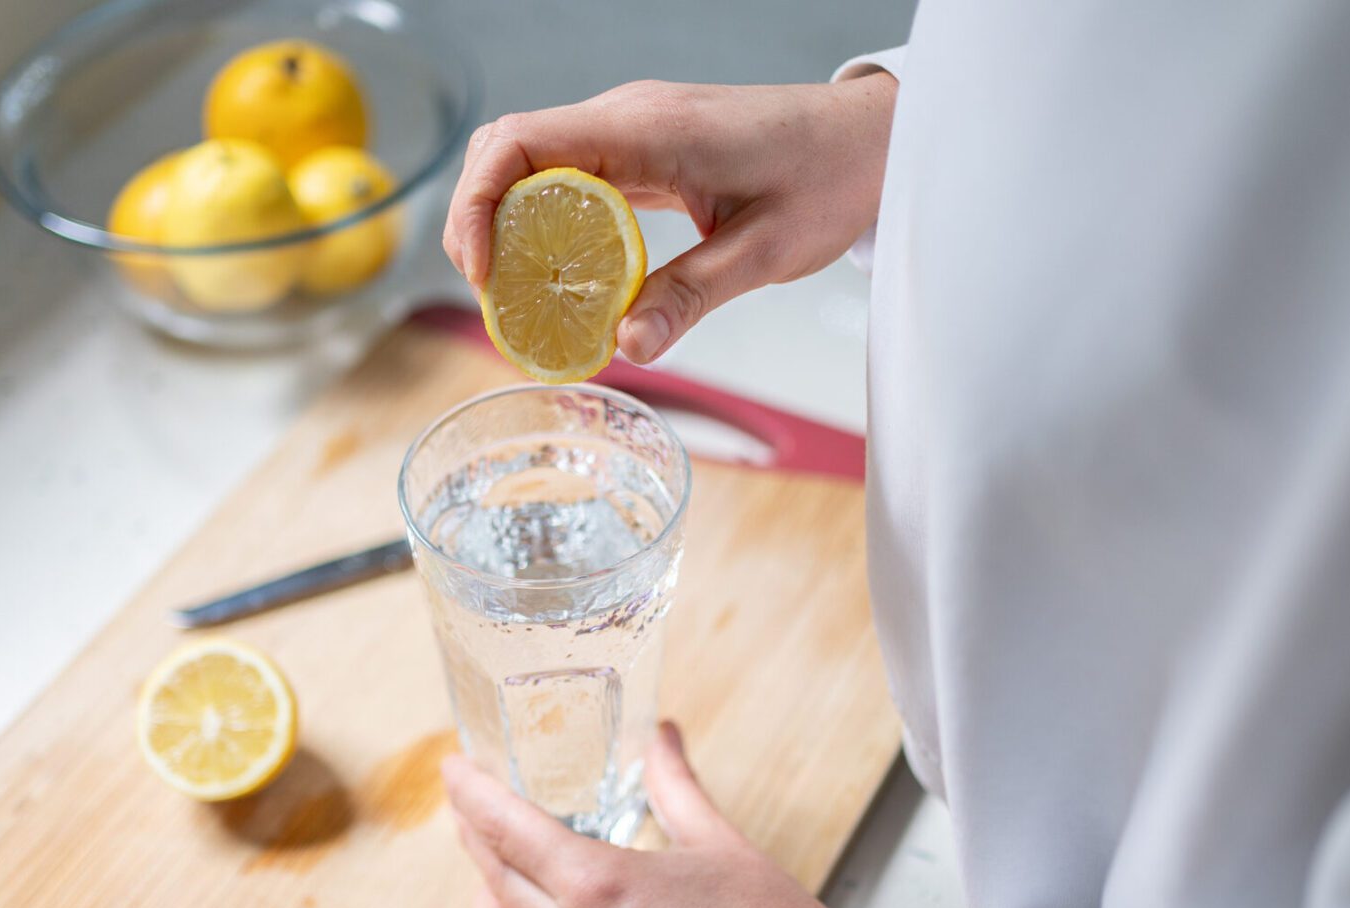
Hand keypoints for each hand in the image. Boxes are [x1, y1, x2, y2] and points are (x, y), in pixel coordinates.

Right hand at [442, 76, 896, 363]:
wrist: (872, 139)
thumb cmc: (829, 179)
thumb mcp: (764, 250)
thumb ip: (691, 297)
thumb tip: (629, 348)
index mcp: (647, 129)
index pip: (521, 143)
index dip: (478, 204)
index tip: (481, 272)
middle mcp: (627, 118)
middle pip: (508, 149)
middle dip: (479, 220)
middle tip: (494, 298)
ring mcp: (632, 129)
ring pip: (532, 160)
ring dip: (507, 220)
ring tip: (517, 293)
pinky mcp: (643, 147)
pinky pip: (570, 174)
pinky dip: (546, 218)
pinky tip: (559, 272)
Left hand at [442, 722, 928, 907]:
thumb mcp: (717, 840)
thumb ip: (673, 783)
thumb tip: (659, 737)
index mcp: (600, 886)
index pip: (505, 827)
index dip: (471, 792)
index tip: (454, 770)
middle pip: (490, 878)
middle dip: (475, 835)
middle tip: (475, 808)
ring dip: (486, 903)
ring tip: (503, 878)